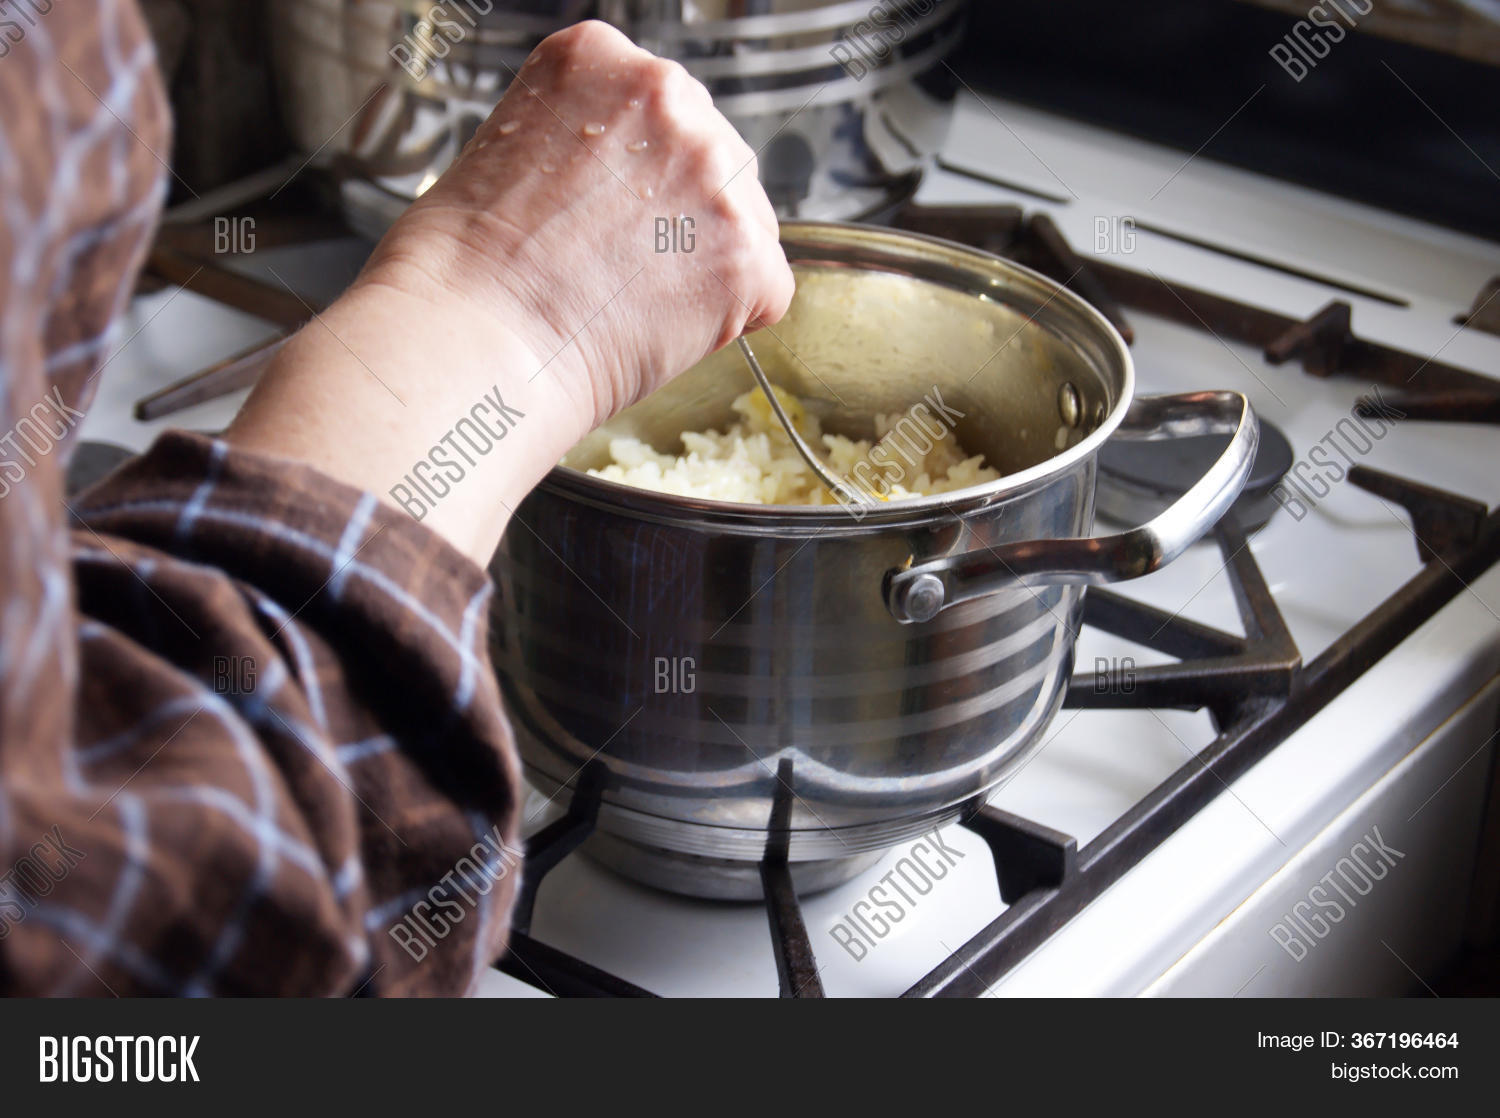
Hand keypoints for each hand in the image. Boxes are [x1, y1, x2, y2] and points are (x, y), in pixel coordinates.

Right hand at [360, 19, 794, 425]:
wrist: (476, 339)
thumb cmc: (464, 270)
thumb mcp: (508, 151)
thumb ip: (586, 146)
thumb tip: (626, 187)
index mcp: (598, 57)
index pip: (658, 110)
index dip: (636, 177)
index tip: (607, 214)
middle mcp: (666, 93)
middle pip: (711, 156)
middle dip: (680, 214)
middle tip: (618, 268)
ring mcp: (715, 168)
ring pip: (745, 219)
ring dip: (706, 262)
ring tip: (630, 300)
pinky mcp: (748, 248)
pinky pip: (766, 287)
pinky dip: (729, 318)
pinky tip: (663, 326)